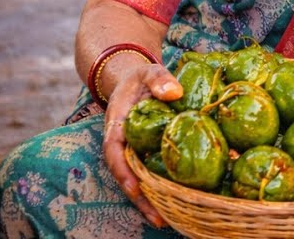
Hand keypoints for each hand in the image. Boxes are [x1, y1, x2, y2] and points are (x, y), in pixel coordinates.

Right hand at [101, 62, 182, 227]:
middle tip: (160, 219)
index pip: (115, 156)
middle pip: (127, 178)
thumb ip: (159, 79)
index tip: (135, 189)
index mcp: (116, 129)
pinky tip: (179, 203)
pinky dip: (161, 189)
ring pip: (139, 182)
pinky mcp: (146, 156)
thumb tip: (175, 93)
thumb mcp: (149, 72)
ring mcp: (133, 154)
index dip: (124, 174)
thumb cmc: (141, 78)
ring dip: (151, 202)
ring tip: (169, 221)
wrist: (135, 81)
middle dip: (141, 200)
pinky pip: (151, 175)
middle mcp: (122, 147)